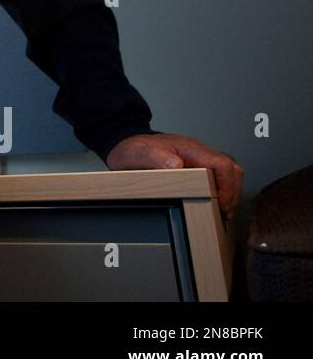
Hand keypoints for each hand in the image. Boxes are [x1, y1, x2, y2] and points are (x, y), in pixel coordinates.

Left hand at [106, 133, 242, 220]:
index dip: (227, 186)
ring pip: (228, 174)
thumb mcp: (138, 154)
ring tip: (222, 212)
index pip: (222, 164)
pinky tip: (214, 205)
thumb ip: (155, 157)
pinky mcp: (196, 167)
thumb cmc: (132, 150)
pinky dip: (221, 192)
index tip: (221, 205)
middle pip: (231, 169)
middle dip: (232, 192)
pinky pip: (217, 178)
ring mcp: (199, 160)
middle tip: (224, 213)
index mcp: (190, 148)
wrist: (125, 145)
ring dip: (229, 193)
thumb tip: (176, 164)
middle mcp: (198, 152)